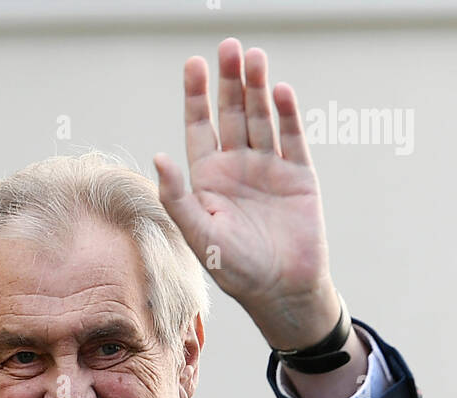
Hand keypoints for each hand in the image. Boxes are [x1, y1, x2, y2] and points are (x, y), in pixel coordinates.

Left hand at [155, 39, 338, 349]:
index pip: (199, 127)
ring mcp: (269, 168)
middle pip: (231, 113)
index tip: (193, 64)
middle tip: (228, 47)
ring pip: (261, 118)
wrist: (282, 291)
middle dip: (228, 81)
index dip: (196, 96)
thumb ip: (178, 198)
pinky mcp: (298, 175)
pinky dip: (287, 114)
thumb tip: (158, 158)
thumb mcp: (200, 235)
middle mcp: (237, 167)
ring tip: (253, 58)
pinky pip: (292, 138)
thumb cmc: (237, 271)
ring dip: (257, 88)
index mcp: (209, 179)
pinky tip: (280, 91)